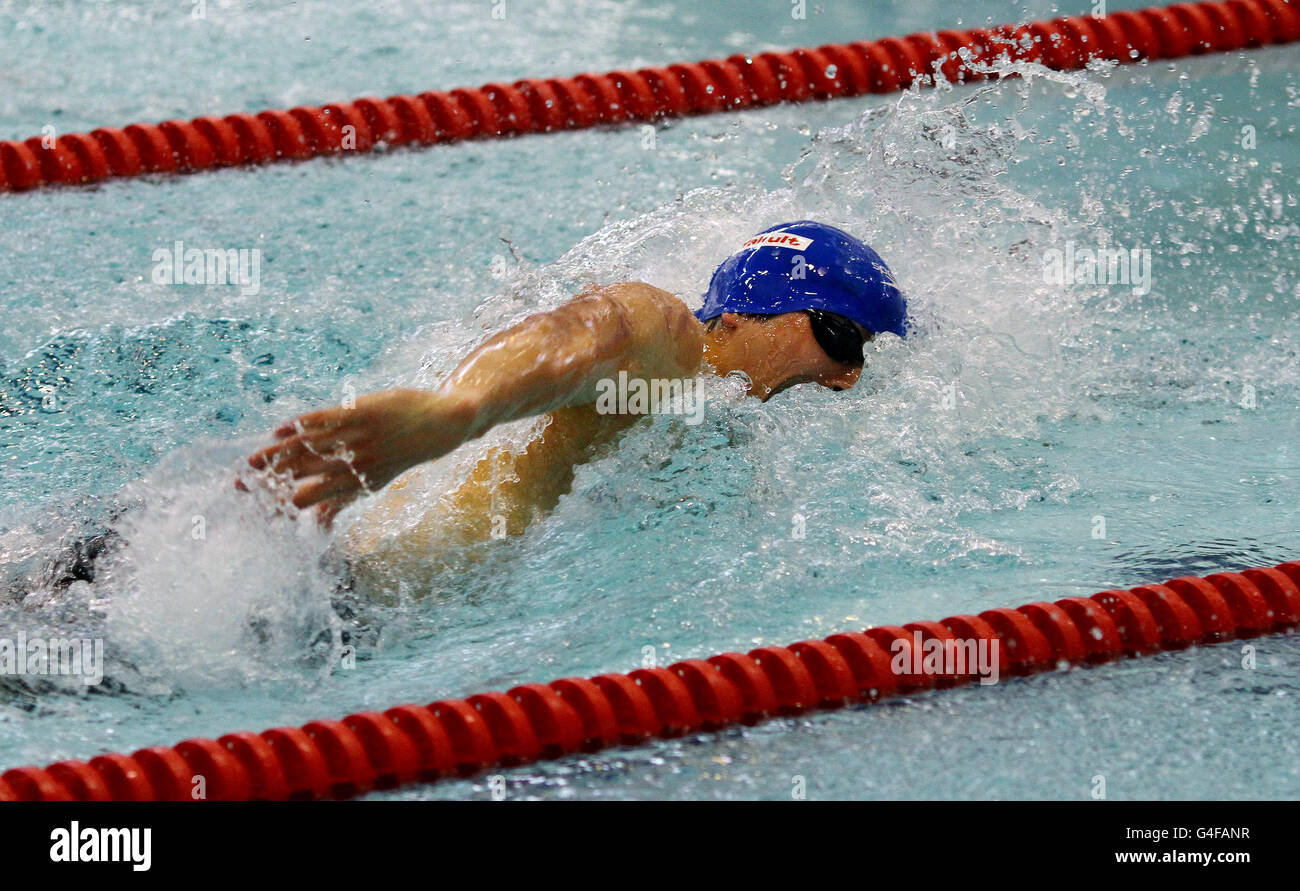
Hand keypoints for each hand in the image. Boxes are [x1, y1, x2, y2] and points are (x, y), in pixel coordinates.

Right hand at [247, 388, 472, 525]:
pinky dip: (302, 424)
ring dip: (276, 455)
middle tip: (238, 486)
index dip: (283, 506)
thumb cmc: (402, 453)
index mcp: (355, 484)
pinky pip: (326, 418)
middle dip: (270, 483)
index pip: (312, 499)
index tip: (255, 511)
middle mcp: (354, 465)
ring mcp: (357, 438)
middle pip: (304, 476)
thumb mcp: (375, 482)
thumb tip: (317, 531)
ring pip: (309, 449)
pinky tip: (279, 429)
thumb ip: (341, 502)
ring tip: (250, 461)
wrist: (442, 424)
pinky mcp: (361, 412)